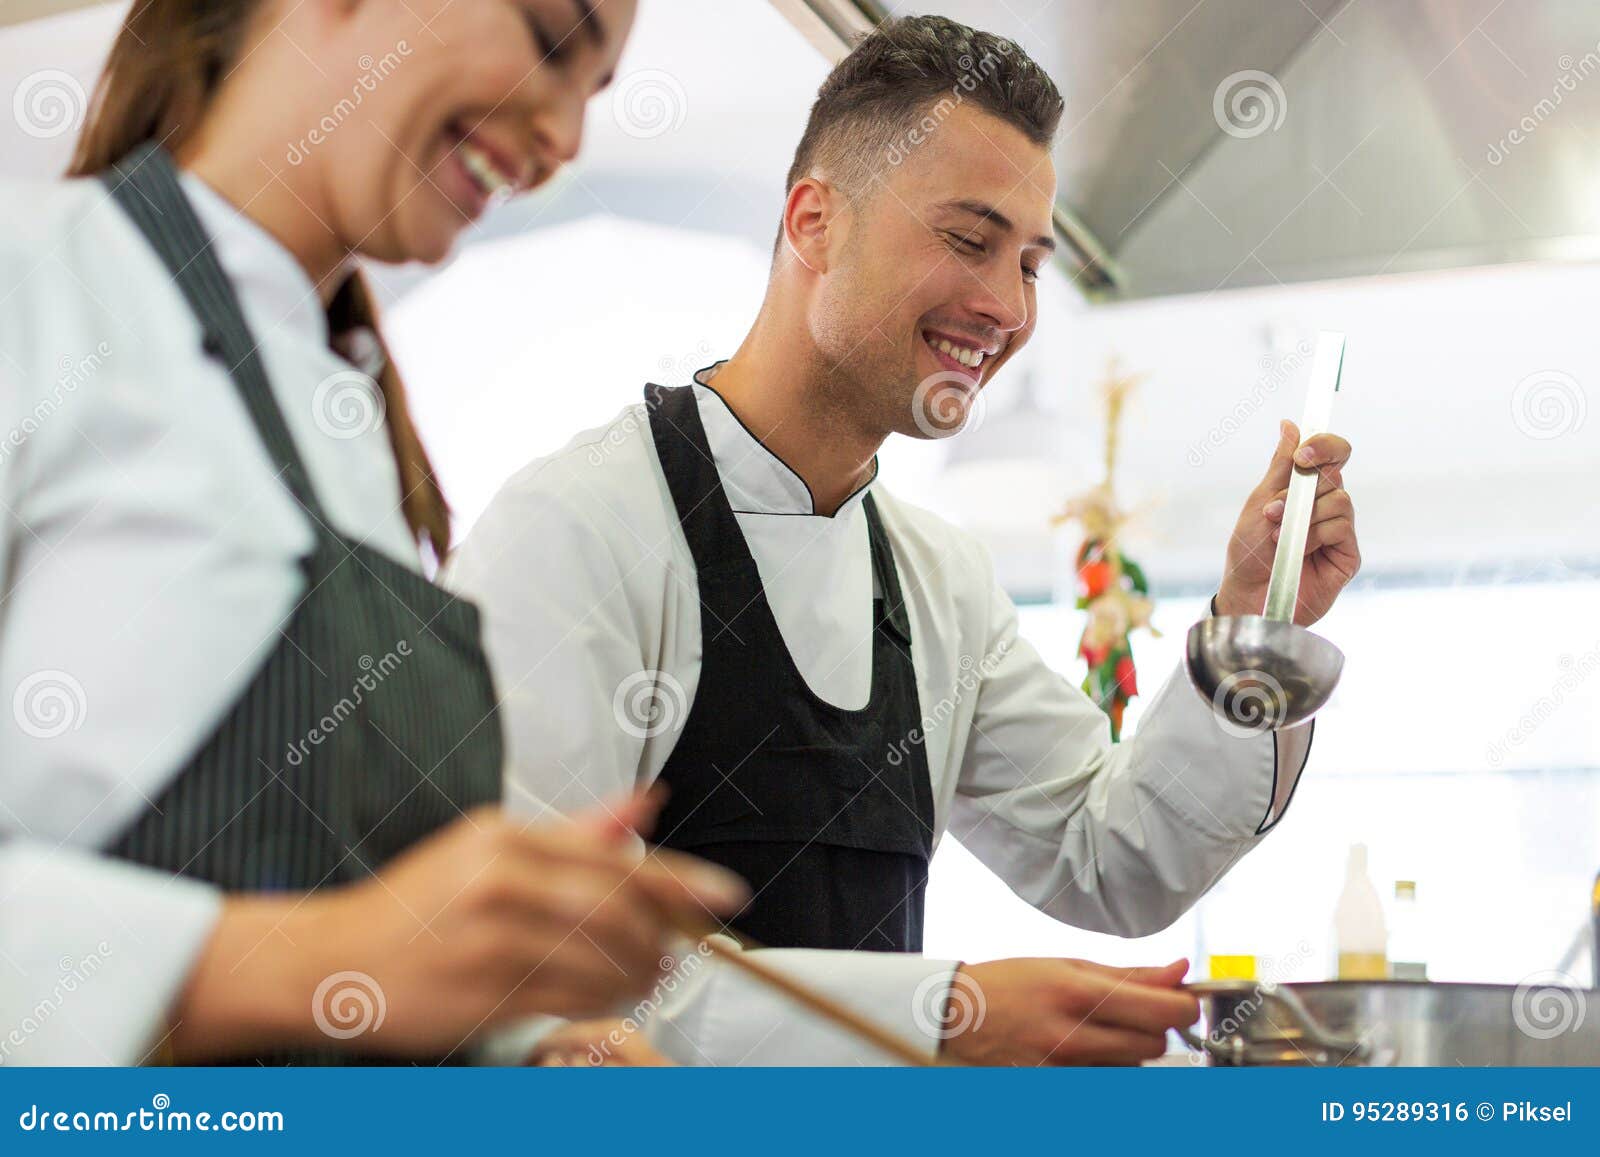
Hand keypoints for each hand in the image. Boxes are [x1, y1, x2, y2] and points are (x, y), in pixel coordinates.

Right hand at [168, 798, 746, 1060]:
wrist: (328, 960)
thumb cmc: (417, 907)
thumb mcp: (487, 850)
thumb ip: (574, 832)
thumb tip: (645, 805)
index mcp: (505, 837)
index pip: (616, 856)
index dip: (681, 880)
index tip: (723, 894)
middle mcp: (498, 879)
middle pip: (619, 907)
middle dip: (663, 934)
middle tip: (679, 951)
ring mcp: (489, 938)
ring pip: (601, 957)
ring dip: (640, 973)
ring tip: (647, 977)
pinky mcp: (483, 992)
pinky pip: (570, 997)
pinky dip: (604, 1000)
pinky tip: (609, 997)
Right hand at [939, 957, 1197, 1065]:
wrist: (959, 1015)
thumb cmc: (1012, 983)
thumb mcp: (1069, 966)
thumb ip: (1129, 974)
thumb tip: (1179, 971)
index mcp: (1079, 994)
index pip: (1164, 1012)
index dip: (1185, 1006)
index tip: (1181, 999)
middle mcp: (1075, 1036)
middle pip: (1155, 1045)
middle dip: (1154, 1028)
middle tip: (1133, 1011)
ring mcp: (1066, 1069)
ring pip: (1134, 1066)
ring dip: (1130, 1049)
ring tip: (1099, 1029)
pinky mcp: (1059, 1088)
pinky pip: (1107, 1081)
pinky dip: (1108, 1067)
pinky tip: (1086, 1050)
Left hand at [1215, 420, 1359, 624]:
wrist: (1247, 595)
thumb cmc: (1249, 552)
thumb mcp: (1259, 503)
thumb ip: (1280, 466)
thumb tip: (1290, 425)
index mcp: (1306, 489)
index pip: (1332, 453)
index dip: (1324, 445)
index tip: (1302, 455)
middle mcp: (1326, 506)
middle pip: (1335, 473)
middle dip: (1302, 489)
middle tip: (1274, 510)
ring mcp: (1339, 530)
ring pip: (1340, 500)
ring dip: (1303, 516)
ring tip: (1276, 535)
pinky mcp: (1347, 555)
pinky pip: (1342, 528)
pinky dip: (1315, 535)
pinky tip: (1297, 550)